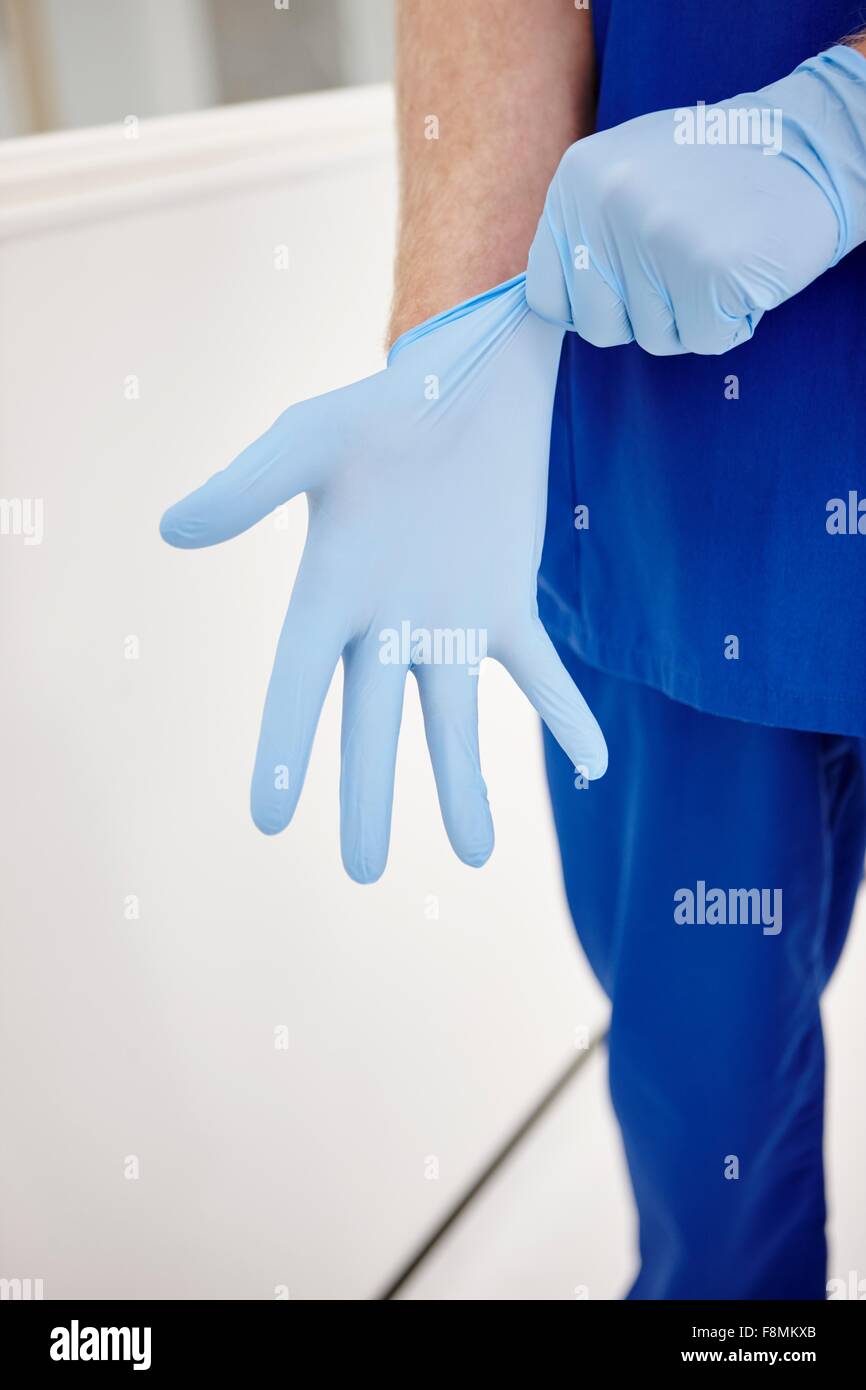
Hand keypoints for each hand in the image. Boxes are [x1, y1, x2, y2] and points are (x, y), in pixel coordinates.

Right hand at [161, 277, 606, 882]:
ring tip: (477, 854)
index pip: (297, 687)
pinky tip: (593, 764)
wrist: (465, 382)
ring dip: (465, 784)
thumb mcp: (308, 439)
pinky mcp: (508, 605)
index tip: (269, 819)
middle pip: (372, 725)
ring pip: (454, 719)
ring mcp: (450, 620)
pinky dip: (566, 715)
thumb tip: (173, 531)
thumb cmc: (379, 408)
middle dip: (369, 795)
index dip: (283, 751)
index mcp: (327, 592)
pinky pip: (539, 673)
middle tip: (363, 869)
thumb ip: (249, 485)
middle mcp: (384, 623)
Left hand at [527, 45, 865, 354]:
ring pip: (653, 338)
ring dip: (691, 316)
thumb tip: (554, 304)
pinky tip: (742, 272)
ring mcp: (656, 238)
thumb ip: (586, 232)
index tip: (628, 287)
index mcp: (577, 181)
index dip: (593, 305)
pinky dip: (729, 322)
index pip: (547, 293)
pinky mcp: (706, 271)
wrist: (809, 144)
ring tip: (718, 257)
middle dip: (644, 315)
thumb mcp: (629, 173)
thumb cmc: (718, 171)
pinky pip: (702, 341)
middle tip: (684, 268)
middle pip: (599, 326)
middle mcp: (607, 206)